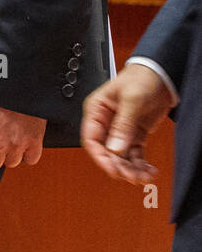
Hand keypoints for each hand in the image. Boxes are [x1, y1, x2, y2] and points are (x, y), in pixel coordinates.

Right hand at [81, 65, 172, 182]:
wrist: (161, 76)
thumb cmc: (140, 78)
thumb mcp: (131, 100)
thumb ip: (122, 125)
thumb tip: (114, 149)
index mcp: (96, 111)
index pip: (91, 139)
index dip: (100, 156)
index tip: (112, 169)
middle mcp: (106, 122)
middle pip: (106, 152)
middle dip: (119, 166)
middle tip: (131, 176)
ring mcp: (121, 129)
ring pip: (121, 156)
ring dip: (131, 168)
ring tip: (144, 175)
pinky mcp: (135, 134)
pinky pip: (134, 154)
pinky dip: (141, 164)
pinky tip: (149, 170)